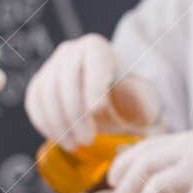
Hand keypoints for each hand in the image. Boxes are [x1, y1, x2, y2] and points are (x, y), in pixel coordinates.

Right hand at [24, 34, 160, 151]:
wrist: (101, 88)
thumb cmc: (124, 94)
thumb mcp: (137, 95)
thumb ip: (146, 111)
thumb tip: (157, 131)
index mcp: (97, 48)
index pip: (93, 63)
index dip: (93, 85)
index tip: (99, 111)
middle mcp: (70, 51)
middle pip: (67, 80)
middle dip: (76, 113)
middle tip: (89, 140)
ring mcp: (51, 66)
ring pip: (47, 92)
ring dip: (59, 122)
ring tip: (75, 145)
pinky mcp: (38, 83)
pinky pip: (35, 101)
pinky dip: (44, 122)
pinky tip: (59, 138)